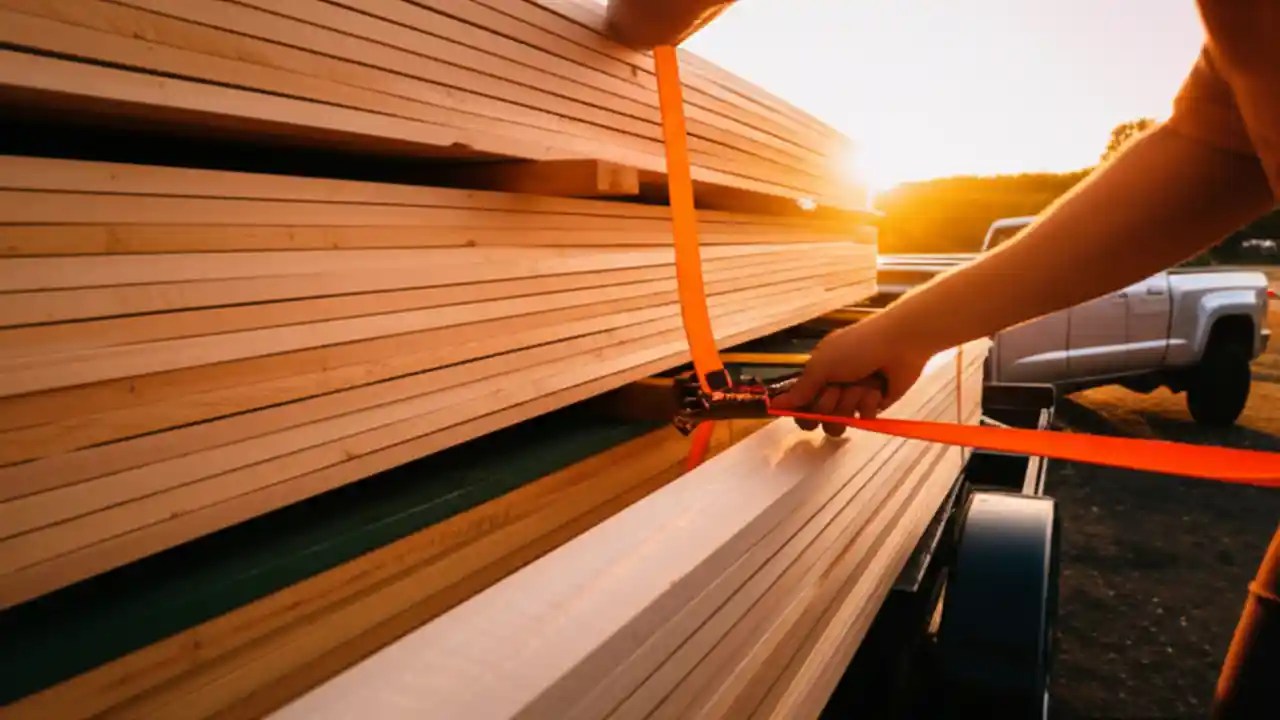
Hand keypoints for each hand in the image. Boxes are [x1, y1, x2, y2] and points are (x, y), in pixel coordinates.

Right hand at [770, 315, 933, 436]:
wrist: (899, 343)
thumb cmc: (857, 348)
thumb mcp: (822, 364)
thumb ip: (800, 389)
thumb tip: (774, 405)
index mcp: (818, 374)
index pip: (800, 404)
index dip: (802, 413)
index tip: (805, 414)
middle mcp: (833, 388)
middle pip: (820, 417)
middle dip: (828, 405)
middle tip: (838, 389)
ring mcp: (854, 397)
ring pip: (841, 420)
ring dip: (850, 403)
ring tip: (861, 385)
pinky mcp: (874, 405)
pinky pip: (865, 418)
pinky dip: (870, 403)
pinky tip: (877, 387)